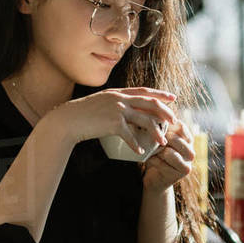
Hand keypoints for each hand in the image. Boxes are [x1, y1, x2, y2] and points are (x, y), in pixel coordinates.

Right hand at [52, 87, 177, 151]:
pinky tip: (140, 151)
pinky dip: (136, 144)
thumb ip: (115, 102)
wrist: (69, 119)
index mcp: (118, 92)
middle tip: (174, 121)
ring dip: (155, 132)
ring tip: (162, 142)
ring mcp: (117, 110)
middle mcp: (120, 98)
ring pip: (144, 120)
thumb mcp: (101, 102)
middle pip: (149, 103)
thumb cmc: (83, 113)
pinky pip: (129, 135)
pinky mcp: (112, 123)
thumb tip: (126, 109)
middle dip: (164, 112)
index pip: (144, 91)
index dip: (160, 94)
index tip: (172, 97)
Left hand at [141, 119, 194, 193]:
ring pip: (169, 152)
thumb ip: (159, 128)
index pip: (179, 125)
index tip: (148, 124)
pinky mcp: (183, 172)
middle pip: (174, 138)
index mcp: (187, 139)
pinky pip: (164, 163)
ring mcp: (188, 162)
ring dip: (155, 151)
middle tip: (144, 138)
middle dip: (158, 139)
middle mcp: (191, 150)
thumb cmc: (156, 156)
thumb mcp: (159, 141)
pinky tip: (147, 159)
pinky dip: (153, 161)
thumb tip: (149, 109)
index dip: (163, 125)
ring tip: (146, 150)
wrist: (156, 180)